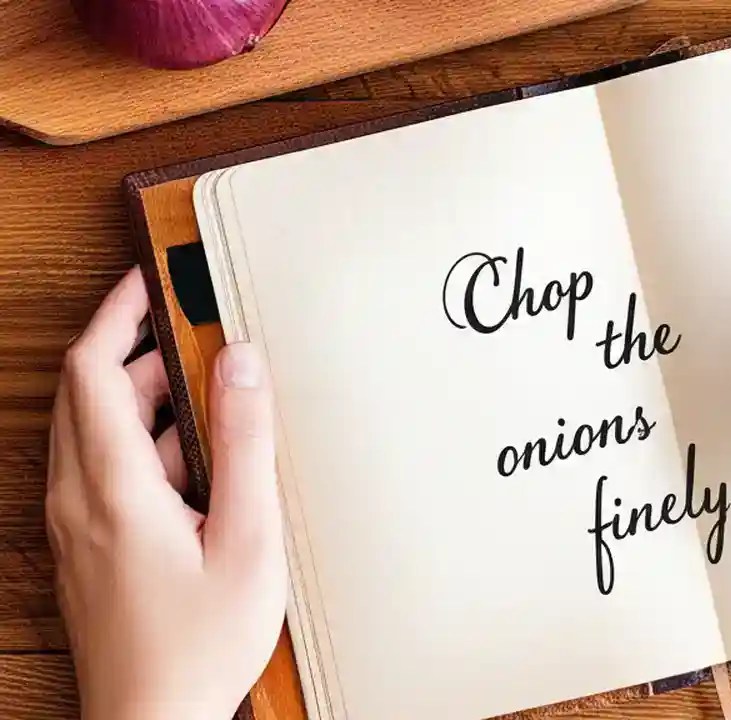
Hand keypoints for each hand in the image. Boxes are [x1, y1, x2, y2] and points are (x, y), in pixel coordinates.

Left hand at [46, 268, 286, 719]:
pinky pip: (94, 473)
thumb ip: (243, 443)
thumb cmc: (200, 646)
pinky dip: (133, 447)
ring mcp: (72, 530)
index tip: (147, 283)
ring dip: (135, 402)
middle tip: (190, 340)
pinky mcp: (82, 553)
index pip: (92, 370)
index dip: (117, 314)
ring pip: (86, 434)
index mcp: (113, 488)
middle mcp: (77, 501)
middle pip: (83, 394)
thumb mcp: (247, 538)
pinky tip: (190, 476)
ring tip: (205, 408)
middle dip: (133, 353)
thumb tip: (240, 361)